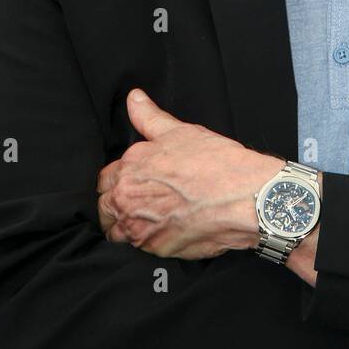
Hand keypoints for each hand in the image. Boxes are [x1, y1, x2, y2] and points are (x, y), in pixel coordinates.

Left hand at [96, 89, 281, 257]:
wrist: (244, 198)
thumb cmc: (216, 164)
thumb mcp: (180, 132)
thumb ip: (149, 117)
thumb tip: (133, 99)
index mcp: (129, 169)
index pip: (104, 179)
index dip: (118, 179)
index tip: (132, 181)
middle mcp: (127, 201)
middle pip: (105, 208)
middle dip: (117, 204)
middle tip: (141, 201)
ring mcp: (140, 229)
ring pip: (118, 232)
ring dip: (127, 225)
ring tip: (151, 218)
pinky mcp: (156, 249)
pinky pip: (141, 248)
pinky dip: (149, 240)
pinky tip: (167, 228)